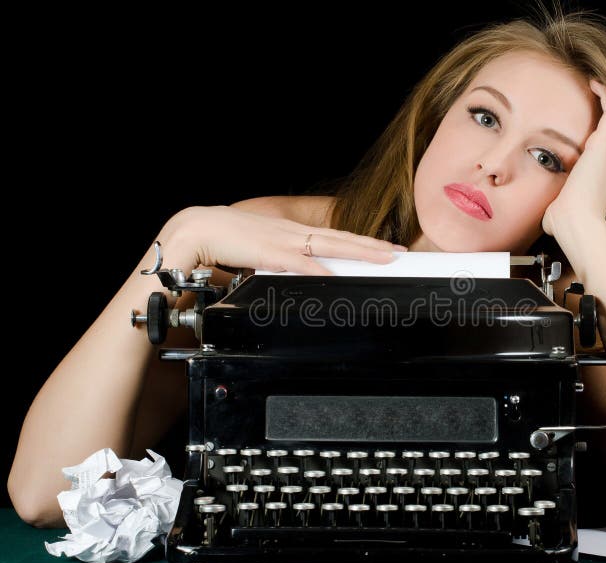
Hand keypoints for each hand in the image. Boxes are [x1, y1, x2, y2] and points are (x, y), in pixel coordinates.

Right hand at [161, 205, 404, 274]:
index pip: (331, 237)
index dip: (358, 243)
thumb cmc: (222, 240)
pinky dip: (318, 268)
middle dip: (371, 246)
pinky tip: (335, 274)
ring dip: (358, 252)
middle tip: (399, 252)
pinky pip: (298, 262)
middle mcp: (291, 233)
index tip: (382, 249)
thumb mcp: (259, 253)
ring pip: (328, 245)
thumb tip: (294, 279)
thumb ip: (278, 264)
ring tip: (384, 257)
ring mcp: (282, 241)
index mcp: (290, 234)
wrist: (194, 228)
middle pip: (340, 238)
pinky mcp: (266, 252)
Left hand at [541, 80, 605, 237]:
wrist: (575, 221)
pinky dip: (604, 96)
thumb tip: (546, 224)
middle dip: (601, 115)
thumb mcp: (561, 214)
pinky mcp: (604, 143)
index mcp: (604, 178)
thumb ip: (557, 211)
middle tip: (589, 97)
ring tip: (593, 85)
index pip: (603, 152)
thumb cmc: (566, 222)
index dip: (596, 139)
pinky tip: (593, 83)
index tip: (581, 130)